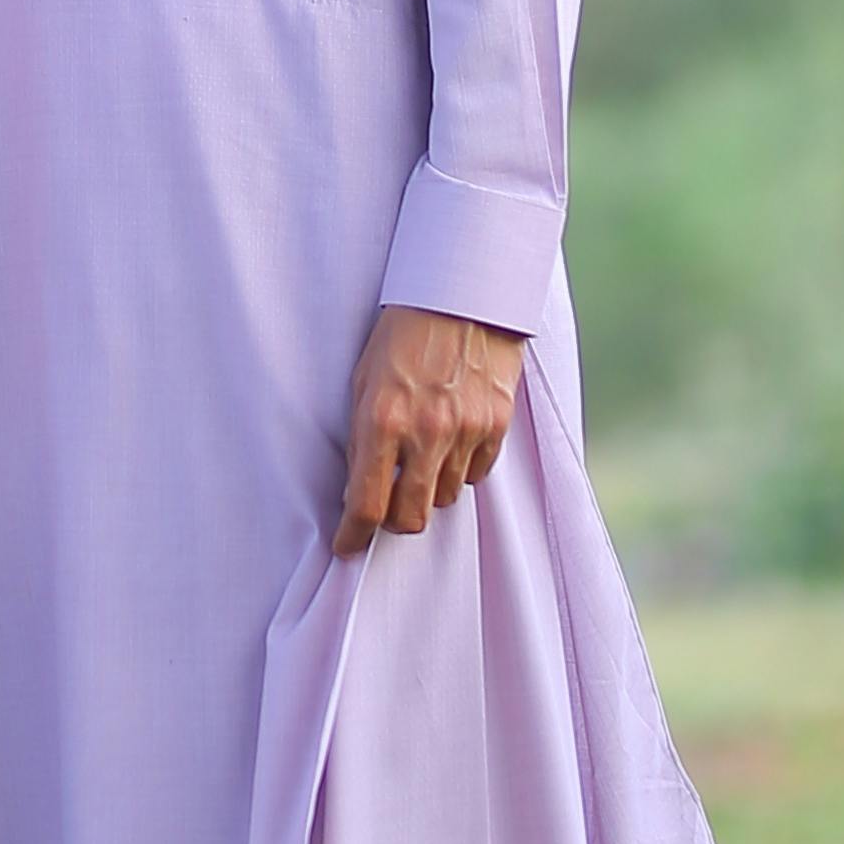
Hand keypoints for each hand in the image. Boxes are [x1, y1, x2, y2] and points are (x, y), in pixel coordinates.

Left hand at [335, 306, 525, 555]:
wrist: (460, 297)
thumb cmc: (402, 336)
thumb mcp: (364, 381)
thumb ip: (364, 438)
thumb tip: (360, 490)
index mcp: (382, 419)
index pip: (367, 504)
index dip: (353, 535)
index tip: (347, 546)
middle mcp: (425, 432)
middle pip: (411, 517)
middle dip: (395, 521)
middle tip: (387, 505)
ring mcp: (465, 430)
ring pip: (445, 498)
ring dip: (430, 489)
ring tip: (423, 454)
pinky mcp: (496, 425)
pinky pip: (476, 473)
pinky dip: (461, 468)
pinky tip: (452, 439)